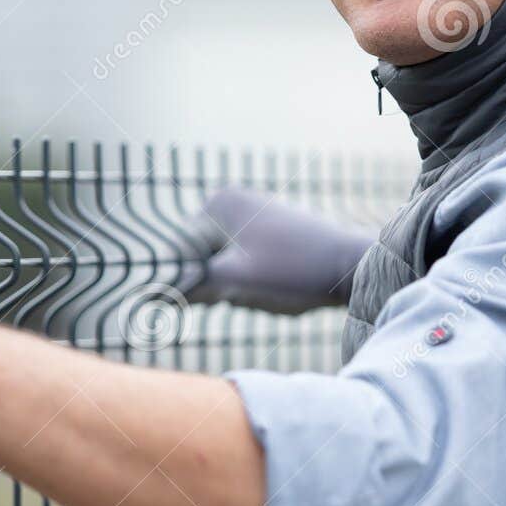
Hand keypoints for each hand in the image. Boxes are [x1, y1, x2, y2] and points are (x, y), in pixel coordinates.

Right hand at [186, 186, 375, 314]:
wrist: (354, 267)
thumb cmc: (293, 271)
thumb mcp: (234, 282)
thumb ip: (190, 287)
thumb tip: (151, 299)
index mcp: (218, 204)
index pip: (178, 251)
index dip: (185, 282)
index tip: (198, 302)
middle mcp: (231, 202)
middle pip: (197, 257)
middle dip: (213, 283)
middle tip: (243, 294)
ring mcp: (251, 217)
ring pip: (219, 264)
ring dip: (231, 286)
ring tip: (265, 286)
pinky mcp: (267, 235)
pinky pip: (240, 264)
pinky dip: (247, 282)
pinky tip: (274, 285)